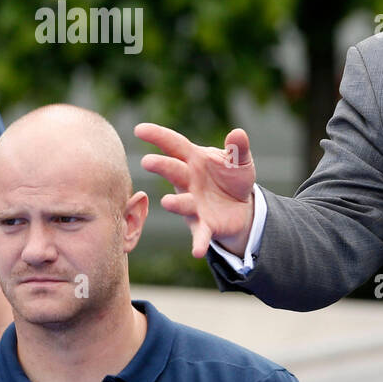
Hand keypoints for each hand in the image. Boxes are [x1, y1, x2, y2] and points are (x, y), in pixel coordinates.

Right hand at [135, 123, 256, 258]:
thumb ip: (238, 148)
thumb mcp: (240, 161)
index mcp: (194, 159)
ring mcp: (193, 204)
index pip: (173, 144)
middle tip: (148, 162)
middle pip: (173, 171)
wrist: (242, 206)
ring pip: (182, 203)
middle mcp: (188, 181)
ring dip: (176, 203)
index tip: (140, 129)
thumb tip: (239, 133)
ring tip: (168, 202)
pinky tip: (197, 252)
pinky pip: (200, 234)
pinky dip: (199, 242)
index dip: (157, 136)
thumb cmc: (232, 177)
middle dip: (161, 166)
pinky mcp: (204, 225)